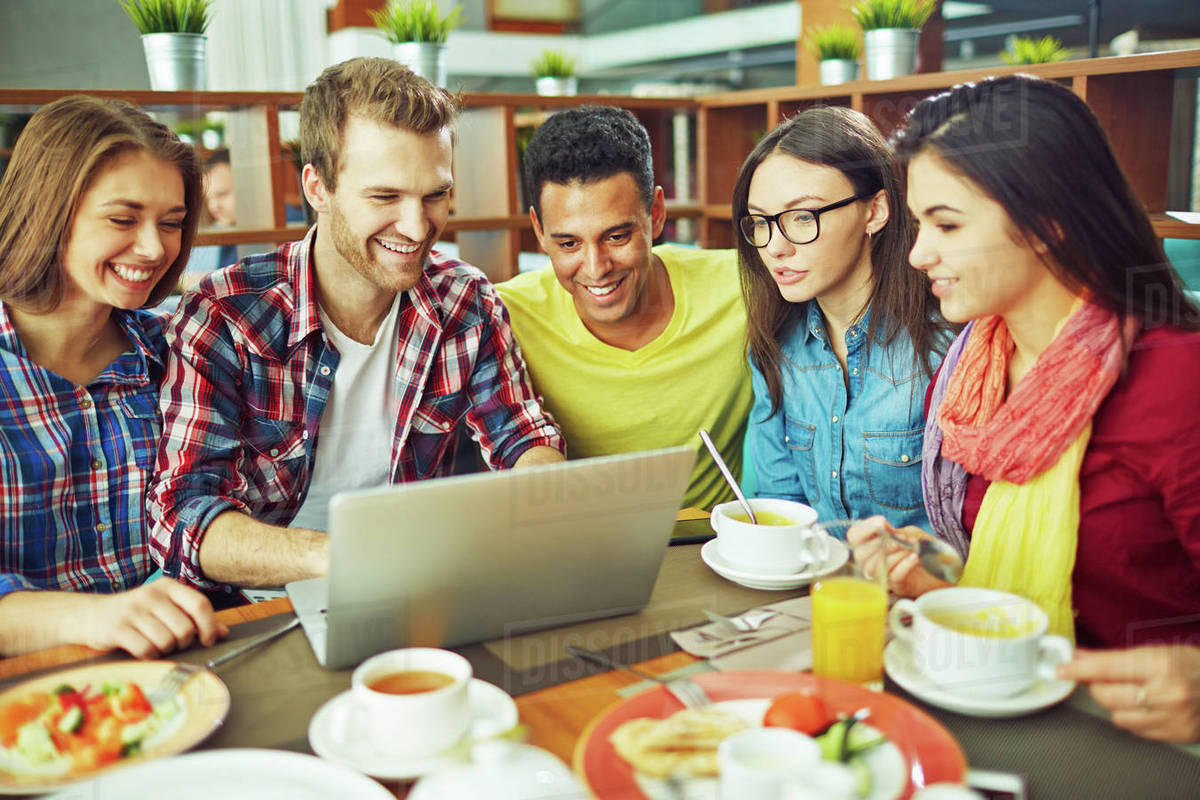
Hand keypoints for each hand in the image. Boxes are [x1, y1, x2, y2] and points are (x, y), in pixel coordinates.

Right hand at [84, 579, 227, 658]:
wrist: (93, 615)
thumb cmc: (138, 613)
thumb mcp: (166, 608)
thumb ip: (194, 618)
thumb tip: (223, 633)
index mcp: (168, 586)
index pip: (200, 604)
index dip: (209, 626)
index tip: (208, 640)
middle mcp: (151, 594)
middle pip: (184, 628)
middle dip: (183, 642)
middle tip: (173, 643)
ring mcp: (133, 610)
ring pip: (166, 641)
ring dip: (165, 650)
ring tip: (155, 644)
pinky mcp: (118, 628)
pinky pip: (146, 650)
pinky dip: (149, 655)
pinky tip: (143, 649)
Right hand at [846, 516, 949, 597]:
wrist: (948, 568)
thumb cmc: (927, 550)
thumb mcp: (911, 534)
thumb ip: (894, 531)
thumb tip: (880, 525)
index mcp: (875, 544)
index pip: (854, 537)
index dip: (863, 529)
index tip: (881, 523)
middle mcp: (875, 561)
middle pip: (860, 555)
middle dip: (879, 544)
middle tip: (897, 538)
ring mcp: (886, 575)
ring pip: (876, 566)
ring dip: (894, 553)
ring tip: (911, 547)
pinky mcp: (898, 586)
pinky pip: (894, 575)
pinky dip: (905, 564)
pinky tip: (915, 557)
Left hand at [1057, 645, 1199, 741]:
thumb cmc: (1195, 666)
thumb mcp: (1159, 651)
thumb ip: (1116, 657)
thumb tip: (1080, 656)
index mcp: (1161, 665)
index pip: (1107, 668)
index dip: (1079, 669)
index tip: (1061, 670)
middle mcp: (1166, 693)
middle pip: (1107, 695)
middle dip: (1097, 686)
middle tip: (1102, 678)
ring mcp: (1172, 717)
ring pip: (1117, 715)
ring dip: (1114, 703)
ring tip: (1130, 691)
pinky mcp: (1175, 734)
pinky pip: (1135, 729)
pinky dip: (1131, 717)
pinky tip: (1144, 706)